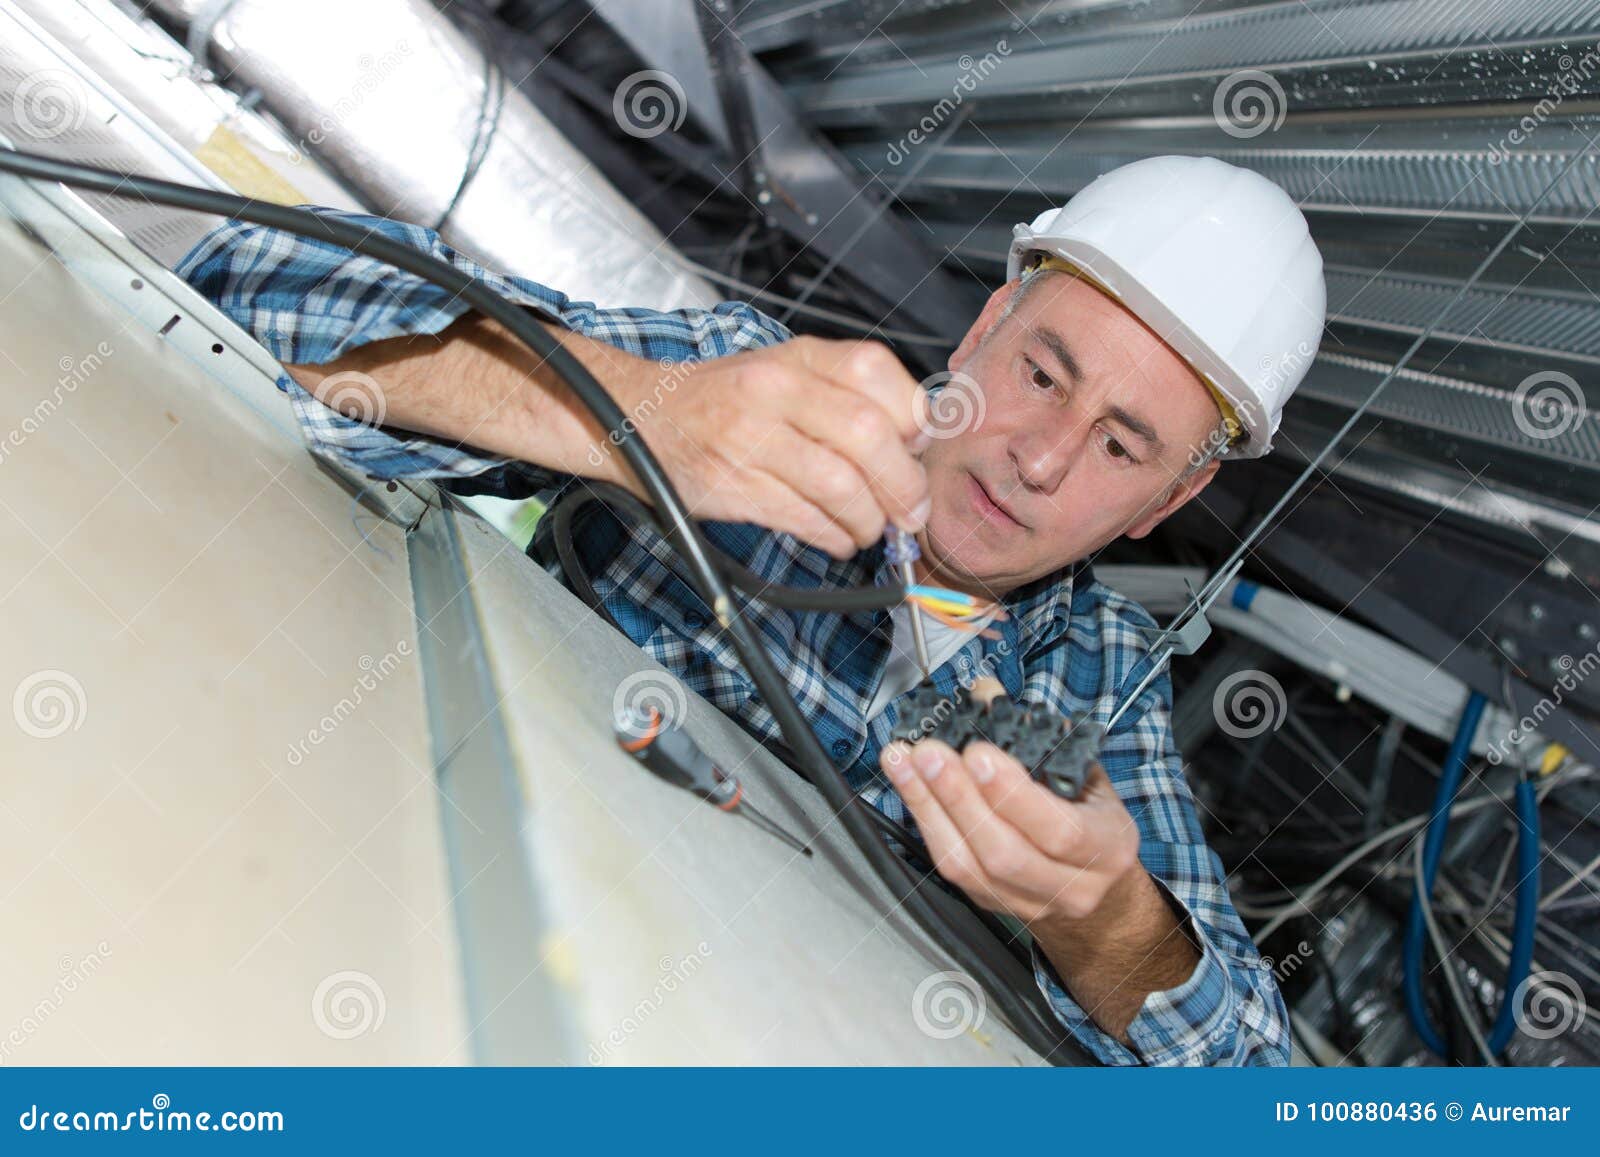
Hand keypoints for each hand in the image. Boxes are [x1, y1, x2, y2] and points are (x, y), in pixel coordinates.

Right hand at [609, 336, 932, 557]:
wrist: (642, 416)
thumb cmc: (729, 399)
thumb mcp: (789, 373)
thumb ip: (851, 395)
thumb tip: (917, 445)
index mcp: (799, 356)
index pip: (877, 373)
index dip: (912, 419)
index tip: (916, 449)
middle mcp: (774, 390)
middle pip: (868, 436)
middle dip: (904, 485)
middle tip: (910, 511)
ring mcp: (750, 439)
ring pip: (840, 487)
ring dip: (870, 521)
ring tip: (871, 529)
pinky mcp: (733, 487)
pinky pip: (804, 520)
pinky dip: (835, 538)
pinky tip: (838, 538)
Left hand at [880, 738, 1141, 925]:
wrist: (1100, 886)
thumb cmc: (1094, 818)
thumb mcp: (1085, 771)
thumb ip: (1039, 734)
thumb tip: (985, 692)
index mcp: (1107, 847)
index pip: (1060, 830)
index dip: (1012, 794)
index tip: (977, 753)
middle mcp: (1070, 886)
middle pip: (1004, 852)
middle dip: (958, 797)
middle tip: (928, 752)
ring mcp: (1027, 902)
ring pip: (967, 864)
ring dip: (928, 806)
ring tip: (904, 762)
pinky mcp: (991, 903)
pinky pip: (950, 867)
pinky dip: (925, 821)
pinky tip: (909, 787)